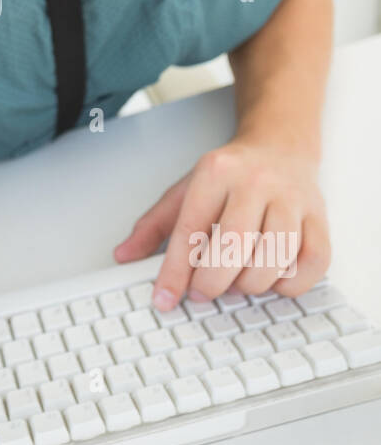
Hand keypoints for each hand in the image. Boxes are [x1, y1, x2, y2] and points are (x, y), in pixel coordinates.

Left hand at [113, 139, 330, 310]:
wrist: (280, 145)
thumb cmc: (231, 174)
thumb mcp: (185, 189)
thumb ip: (154, 225)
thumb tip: (124, 255)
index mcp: (216, 173)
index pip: (190, 230)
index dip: (175, 272)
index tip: (165, 299)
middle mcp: (256, 182)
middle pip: (233, 247)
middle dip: (212, 282)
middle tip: (203, 291)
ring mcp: (292, 199)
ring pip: (273, 260)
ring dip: (250, 285)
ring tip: (237, 280)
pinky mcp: (319, 217)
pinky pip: (313, 263)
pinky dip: (291, 283)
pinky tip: (273, 277)